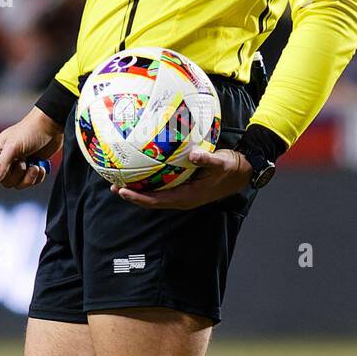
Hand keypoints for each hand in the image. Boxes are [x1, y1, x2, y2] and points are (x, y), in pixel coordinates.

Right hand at [0, 108, 63, 188]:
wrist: (51, 126)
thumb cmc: (29, 131)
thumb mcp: (12, 148)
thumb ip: (0, 167)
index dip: (1, 175)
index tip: (11, 168)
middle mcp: (6, 160)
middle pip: (7, 182)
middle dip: (18, 174)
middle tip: (25, 162)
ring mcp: (20, 164)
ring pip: (19, 184)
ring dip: (29, 177)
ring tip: (35, 166)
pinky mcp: (32, 168)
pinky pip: (31, 182)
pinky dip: (37, 177)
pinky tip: (41, 166)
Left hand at [110, 147, 251, 210]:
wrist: (242, 171)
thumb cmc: (231, 168)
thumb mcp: (221, 162)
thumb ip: (207, 159)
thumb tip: (194, 154)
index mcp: (188, 197)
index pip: (158, 201)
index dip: (139, 198)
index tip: (123, 191)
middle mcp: (182, 199)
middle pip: (152, 201)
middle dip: (133, 195)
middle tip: (114, 186)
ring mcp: (183, 194)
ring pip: (156, 195)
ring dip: (139, 190)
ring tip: (121, 181)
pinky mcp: (184, 187)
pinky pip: (163, 187)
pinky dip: (150, 182)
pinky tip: (142, 172)